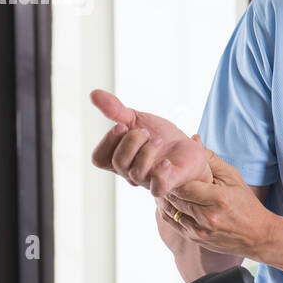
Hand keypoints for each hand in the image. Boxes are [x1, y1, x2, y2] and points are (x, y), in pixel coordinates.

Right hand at [89, 88, 212, 196]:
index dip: (108, 141)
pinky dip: (160, 174)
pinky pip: (157, 188)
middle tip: (145, 132)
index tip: (122, 125)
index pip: (99, 158)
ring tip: (159, 141)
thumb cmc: (160, 136)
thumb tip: (94, 94)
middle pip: (118, 162)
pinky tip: (166, 162)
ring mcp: (148, 180)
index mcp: (119, 158)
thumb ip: (115, 110)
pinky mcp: (167, 184)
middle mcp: (130, 172)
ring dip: (147, 151)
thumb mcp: (137, 119)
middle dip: (131, 141)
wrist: (188, 148)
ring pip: (136, 172)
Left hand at [158, 147, 282, 260]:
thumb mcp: (233, 177)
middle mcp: (207, 216)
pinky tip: (167, 200)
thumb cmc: (246, 203)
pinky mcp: (195, 238)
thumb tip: (193, 140)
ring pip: (168, 210)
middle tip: (158, 172)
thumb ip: (211, 159)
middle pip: (174, 197)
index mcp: (218, 198)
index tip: (166, 165)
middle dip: (164, 184)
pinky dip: (166, 210)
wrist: (257, 236)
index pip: (183, 185)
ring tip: (161, 184)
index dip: (172, 174)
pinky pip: (171, 222)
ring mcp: (200, 230)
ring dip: (163, 197)